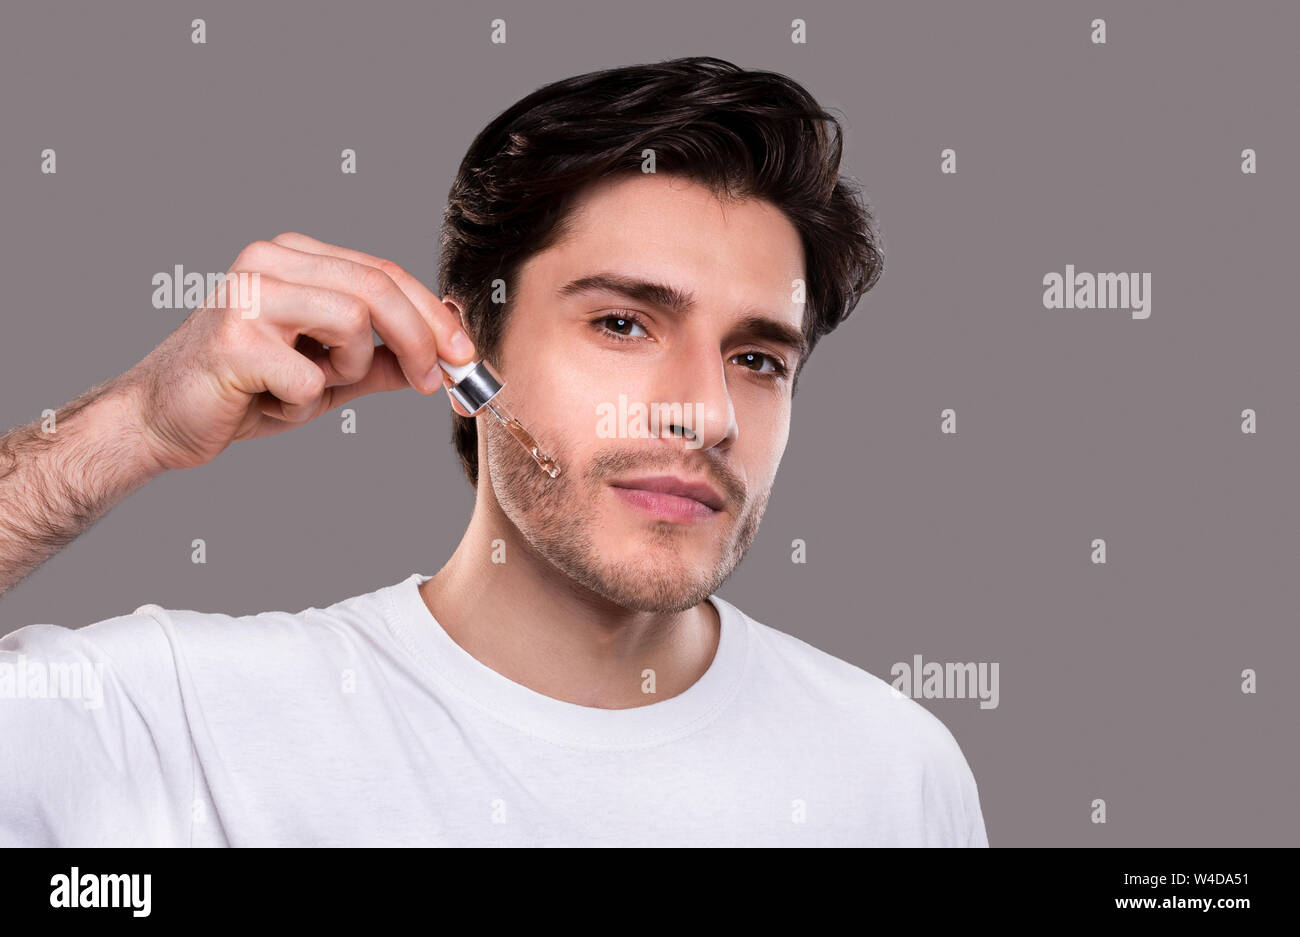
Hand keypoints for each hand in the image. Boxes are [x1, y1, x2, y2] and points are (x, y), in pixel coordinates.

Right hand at [119, 232, 476, 471]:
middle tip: (435, 382)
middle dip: (421, 341)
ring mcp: (249, 294)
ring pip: (353, 322)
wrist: (162, 420)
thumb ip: (380, 362)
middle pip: (379, 289)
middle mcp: (269, 261)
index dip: (434, 315)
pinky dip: (303, 403)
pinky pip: (311, 377)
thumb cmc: (245, 391)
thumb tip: (443, 359)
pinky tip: (268, 401)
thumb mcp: (328, 374)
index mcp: (294, 257)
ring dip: (347, 370)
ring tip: (308, 385)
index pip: (384, 273)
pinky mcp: (234, 339)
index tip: (465, 355)